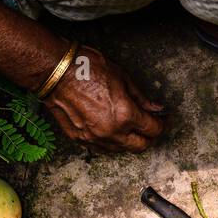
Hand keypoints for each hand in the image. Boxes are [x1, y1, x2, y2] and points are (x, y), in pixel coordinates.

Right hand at [43, 46, 168, 153]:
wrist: (54, 72)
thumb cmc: (87, 68)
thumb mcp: (122, 77)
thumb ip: (141, 98)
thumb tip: (157, 109)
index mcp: (125, 115)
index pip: (153, 129)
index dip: (162, 124)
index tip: (163, 119)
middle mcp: (112, 132)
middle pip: (141, 146)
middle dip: (149, 137)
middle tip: (150, 126)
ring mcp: (95, 138)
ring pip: (122, 150)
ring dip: (130, 141)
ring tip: (131, 127)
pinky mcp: (80, 139)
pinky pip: (103, 147)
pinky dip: (112, 141)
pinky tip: (113, 129)